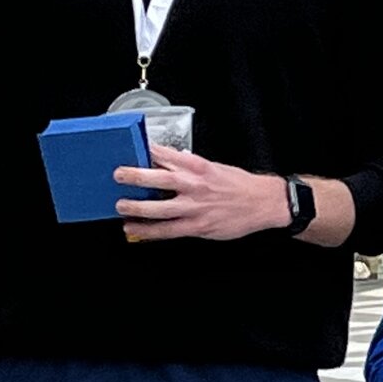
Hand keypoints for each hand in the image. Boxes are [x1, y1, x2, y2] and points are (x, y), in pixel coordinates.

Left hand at [114, 144, 291, 240]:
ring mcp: (195, 207)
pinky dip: (148, 231)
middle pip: (156, 179)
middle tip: (118, 175)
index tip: (128, 150)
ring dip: (135, 207)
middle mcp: (194, 185)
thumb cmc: (240, 185)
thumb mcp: (215, 167)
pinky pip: (167, 230)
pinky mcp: (198, 226)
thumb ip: (189, 167)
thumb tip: (162, 165)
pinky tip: (134, 229)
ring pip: (157, 209)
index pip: (165, 154)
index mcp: (199, 166)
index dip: (144, 152)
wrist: (264, 203)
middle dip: (133, 177)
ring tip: (120, 206)